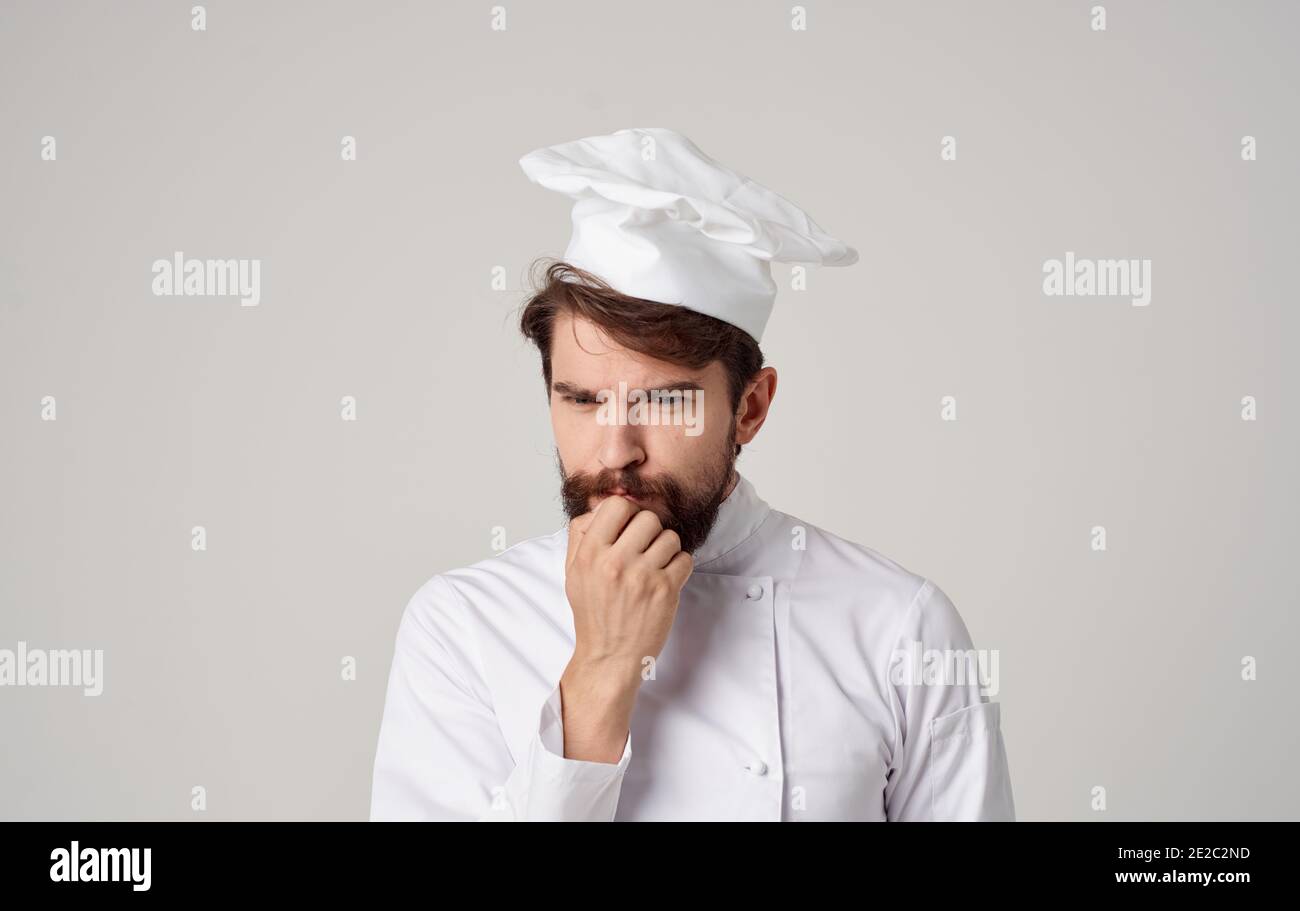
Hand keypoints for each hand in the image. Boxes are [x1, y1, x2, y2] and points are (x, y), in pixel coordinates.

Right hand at [558, 496, 693, 761]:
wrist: (609, 657)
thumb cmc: (593, 614)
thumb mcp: (574, 573)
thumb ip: (581, 536)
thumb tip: (599, 506)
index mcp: (590, 554)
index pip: (617, 505)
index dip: (627, 513)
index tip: (629, 528)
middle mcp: (615, 562)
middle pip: (648, 518)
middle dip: (649, 532)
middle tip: (644, 550)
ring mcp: (642, 576)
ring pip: (670, 537)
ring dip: (667, 550)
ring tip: (655, 567)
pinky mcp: (666, 591)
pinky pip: (685, 559)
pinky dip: (679, 568)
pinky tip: (665, 580)